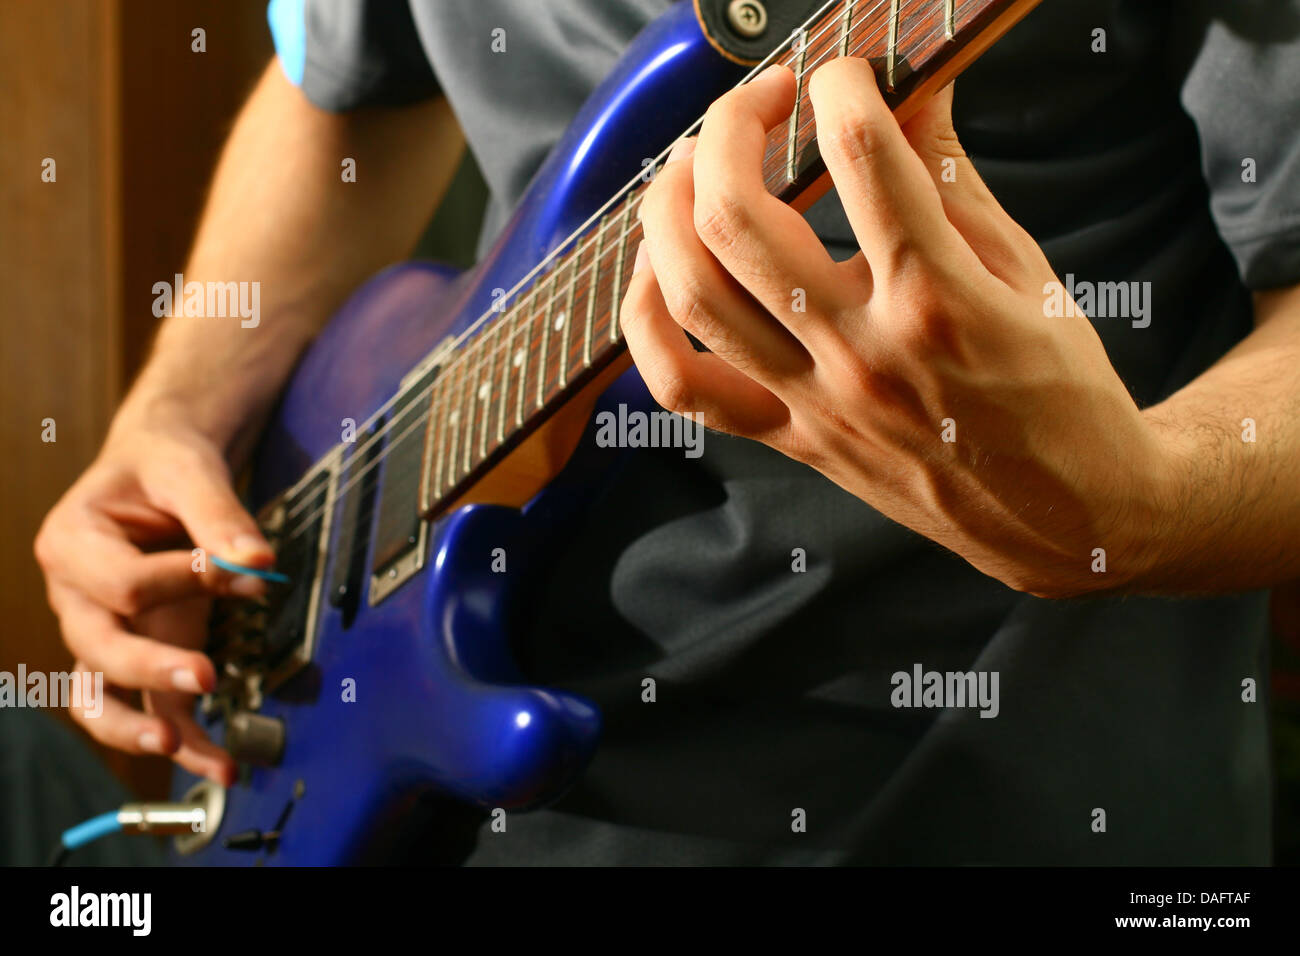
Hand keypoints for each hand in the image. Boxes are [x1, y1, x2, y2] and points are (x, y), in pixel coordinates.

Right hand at [34, 399, 273, 782]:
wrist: (160, 466)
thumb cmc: (164, 463)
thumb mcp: (189, 470)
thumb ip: (219, 515)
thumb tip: (258, 560)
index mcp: (71, 542)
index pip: (122, 583)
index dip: (183, 580)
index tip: (238, 570)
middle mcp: (75, 595)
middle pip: (98, 647)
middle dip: (151, 666)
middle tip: (205, 675)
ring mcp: (101, 632)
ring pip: (100, 694)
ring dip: (140, 727)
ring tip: (183, 749)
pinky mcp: (137, 654)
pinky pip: (145, 710)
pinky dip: (182, 740)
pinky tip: (220, 763)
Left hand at [622, 61, 1173, 597]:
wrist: (1066, 516)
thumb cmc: (1060, 393)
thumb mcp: (1027, 269)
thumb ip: (952, 176)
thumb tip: (911, 87)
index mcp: (940, 299)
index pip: (860, 156)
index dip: (841, 85)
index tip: (846, 73)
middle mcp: (863, 353)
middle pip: (738, 221)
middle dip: (728, 131)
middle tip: (756, 102)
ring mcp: (816, 403)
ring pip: (692, 297)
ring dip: (670, 210)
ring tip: (693, 168)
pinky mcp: (793, 441)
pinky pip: (684, 386)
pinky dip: (648, 323)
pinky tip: (661, 272)